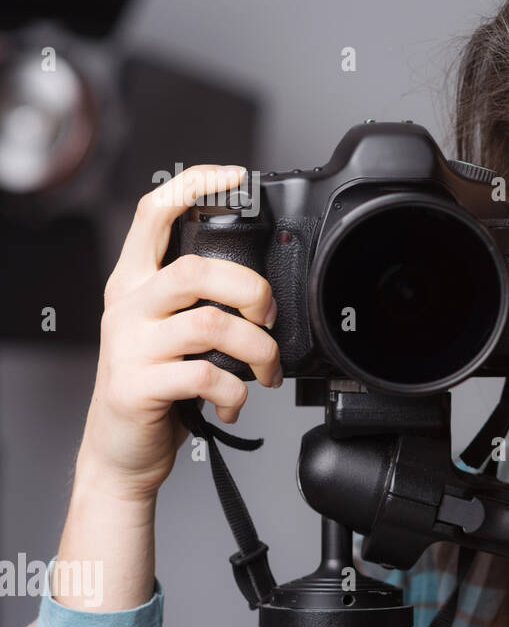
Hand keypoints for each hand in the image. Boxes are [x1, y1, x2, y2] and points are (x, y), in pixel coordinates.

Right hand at [77, 164, 282, 502]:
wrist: (120, 450)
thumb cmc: (157, 385)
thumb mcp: (170, 332)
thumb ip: (200, 302)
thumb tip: (262, 289)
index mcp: (136, 283)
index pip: (153, 213)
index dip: (194, 185)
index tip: (235, 176)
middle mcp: (127, 306)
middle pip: (197, 270)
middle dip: (252, 292)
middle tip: (269, 321)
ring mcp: (128, 346)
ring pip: (210, 325)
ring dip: (257, 351)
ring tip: (266, 372)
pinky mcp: (136, 386)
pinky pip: (205, 376)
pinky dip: (235, 392)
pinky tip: (236, 402)